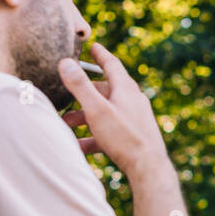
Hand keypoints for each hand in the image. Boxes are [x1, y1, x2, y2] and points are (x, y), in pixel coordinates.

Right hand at [57, 42, 170, 180]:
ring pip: (105, 112)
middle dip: (84, 92)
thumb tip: (65, 62)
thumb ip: (80, 86)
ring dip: (84, 116)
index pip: (112, 64)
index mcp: (126, 89)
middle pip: (106, 90)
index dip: (100, 55)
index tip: (93, 46)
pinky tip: (78, 147)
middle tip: (67, 94)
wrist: (149, 169)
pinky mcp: (134, 137)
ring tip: (66, 123)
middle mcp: (133, 101)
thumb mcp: (97, 109)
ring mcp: (134, 119)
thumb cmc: (124, 137)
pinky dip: (93, 136)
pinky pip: (109, 132)